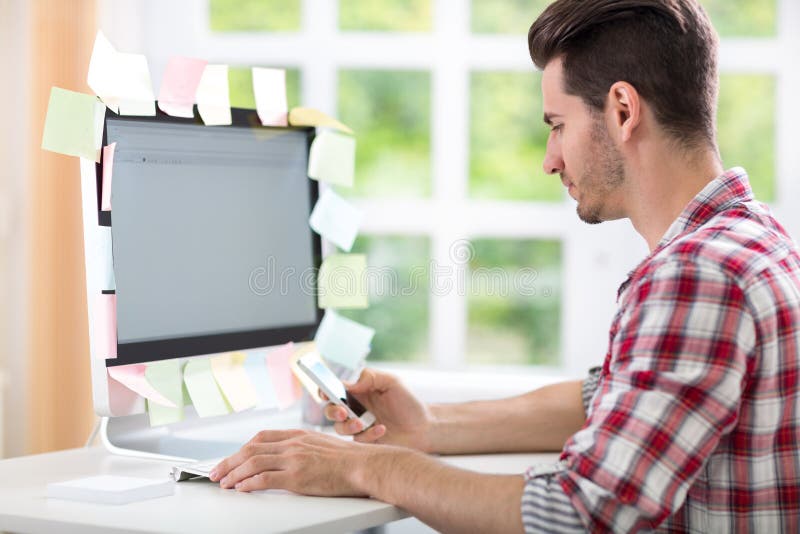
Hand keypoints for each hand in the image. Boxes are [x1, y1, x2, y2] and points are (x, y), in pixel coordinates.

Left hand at [209, 429, 371, 494]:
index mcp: (299, 435)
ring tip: (223, 482)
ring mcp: (294, 459)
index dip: (242, 448)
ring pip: (253, 463)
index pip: (261, 437)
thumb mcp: (322, 445)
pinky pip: (265, 479)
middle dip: (230, 461)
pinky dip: (249, 484)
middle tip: (217, 472)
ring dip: (234, 473)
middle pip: (251, 449)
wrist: (365, 465)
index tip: (233, 458)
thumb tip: (289, 459)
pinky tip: (241, 488)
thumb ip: (304, 448)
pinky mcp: (297, 477)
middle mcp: (293, 444)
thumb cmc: (350, 459)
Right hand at [324, 368, 434, 451]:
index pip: (336, 389)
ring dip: (347, 426)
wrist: (424, 428)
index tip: (326, 393)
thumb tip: (349, 383)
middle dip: (332, 411)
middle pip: (331, 410)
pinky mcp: (365, 442)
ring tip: (362, 423)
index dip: (325, 390)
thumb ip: (370, 377)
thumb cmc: (409, 403)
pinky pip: (357, 440)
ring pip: (339, 428)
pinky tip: (382, 429)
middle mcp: (355, 408)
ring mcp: (359, 426)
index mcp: (359, 391)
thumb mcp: (392, 383)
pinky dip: (368, 434)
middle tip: (343, 412)